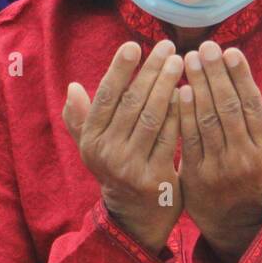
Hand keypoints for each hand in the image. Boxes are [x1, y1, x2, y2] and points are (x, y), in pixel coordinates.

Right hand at [63, 40, 184, 253]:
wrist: (135, 217)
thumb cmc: (117, 168)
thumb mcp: (93, 147)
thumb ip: (82, 118)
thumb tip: (72, 87)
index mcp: (91, 139)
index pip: (106, 96)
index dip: (119, 69)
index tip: (134, 45)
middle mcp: (106, 152)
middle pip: (131, 102)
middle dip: (150, 71)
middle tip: (167, 46)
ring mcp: (130, 166)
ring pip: (152, 116)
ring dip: (167, 85)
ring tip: (180, 62)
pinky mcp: (155, 177)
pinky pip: (171, 137)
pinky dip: (180, 112)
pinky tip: (188, 92)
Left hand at [179, 43, 261, 262]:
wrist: (236, 223)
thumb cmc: (258, 180)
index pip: (253, 106)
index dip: (240, 77)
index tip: (230, 52)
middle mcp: (246, 159)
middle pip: (228, 108)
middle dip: (216, 75)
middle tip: (205, 47)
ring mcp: (220, 169)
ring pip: (207, 120)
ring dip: (198, 87)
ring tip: (188, 60)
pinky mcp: (196, 176)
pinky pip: (189, 139)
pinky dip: (184, 114)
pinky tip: (180, 90)